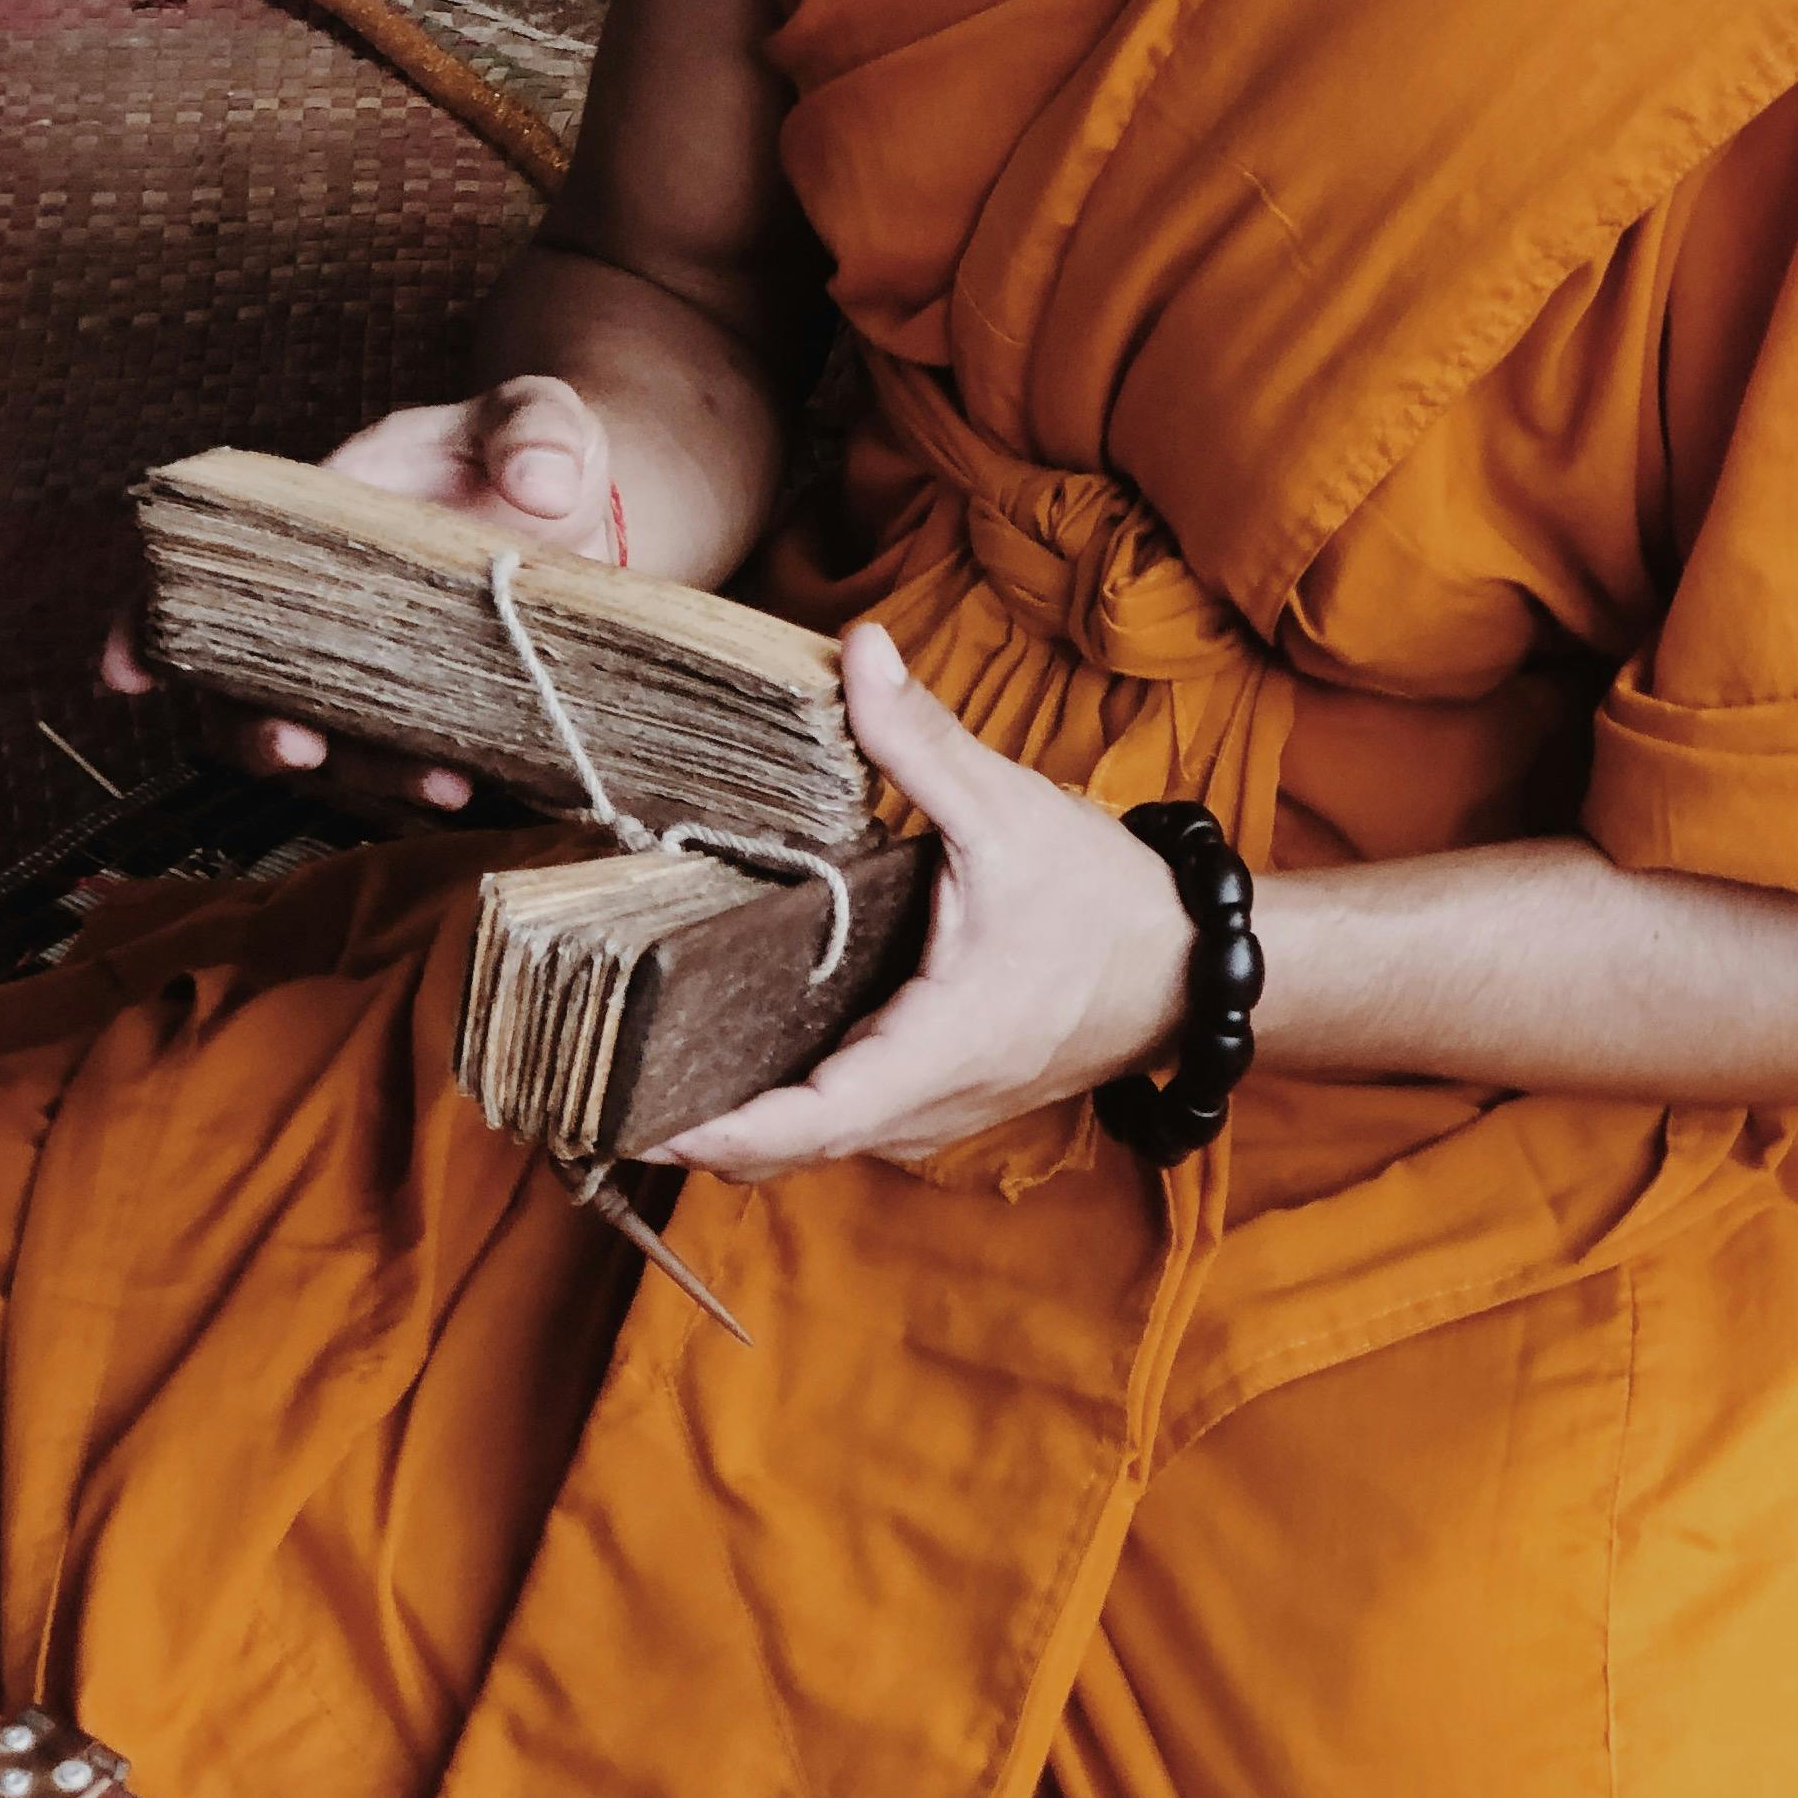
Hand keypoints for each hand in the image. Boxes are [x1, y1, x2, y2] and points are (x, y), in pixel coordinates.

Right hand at [99, 376, 615, 814]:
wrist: (598, 508)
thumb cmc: (536, 448)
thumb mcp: (537, 415)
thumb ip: (535, 431)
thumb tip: (539, 485)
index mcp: (317, 526)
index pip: (205, 576)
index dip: (148, 624)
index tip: (126, 670)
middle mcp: (331, 612)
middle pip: (255, 688)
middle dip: (261, 730)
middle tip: (299, 747)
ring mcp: (386, 670)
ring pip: (339, 740)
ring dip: (369, 772)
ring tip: (437, 782)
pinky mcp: (447, 710)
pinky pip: (419, 759)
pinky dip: (435, 781)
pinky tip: (476, 786)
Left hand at [648, 623, 1191, 1176]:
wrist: (1195, 966)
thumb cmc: (1107, 902)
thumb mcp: (1008, 810)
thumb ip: (919, 739)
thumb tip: (859, 648)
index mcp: (936, 1050)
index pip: (802, 1125)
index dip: (713, 1130)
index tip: (630, 1115)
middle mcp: (929, 1106)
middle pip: (789, 1149)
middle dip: (698, 1122)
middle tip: (601, 1071)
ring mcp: (938, 1116)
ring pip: (817, 1142)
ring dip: (741, 1115)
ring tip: (648, 1056)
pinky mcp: (946, 1100)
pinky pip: (849, 1121)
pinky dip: (790, 1101)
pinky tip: (740, 1044)